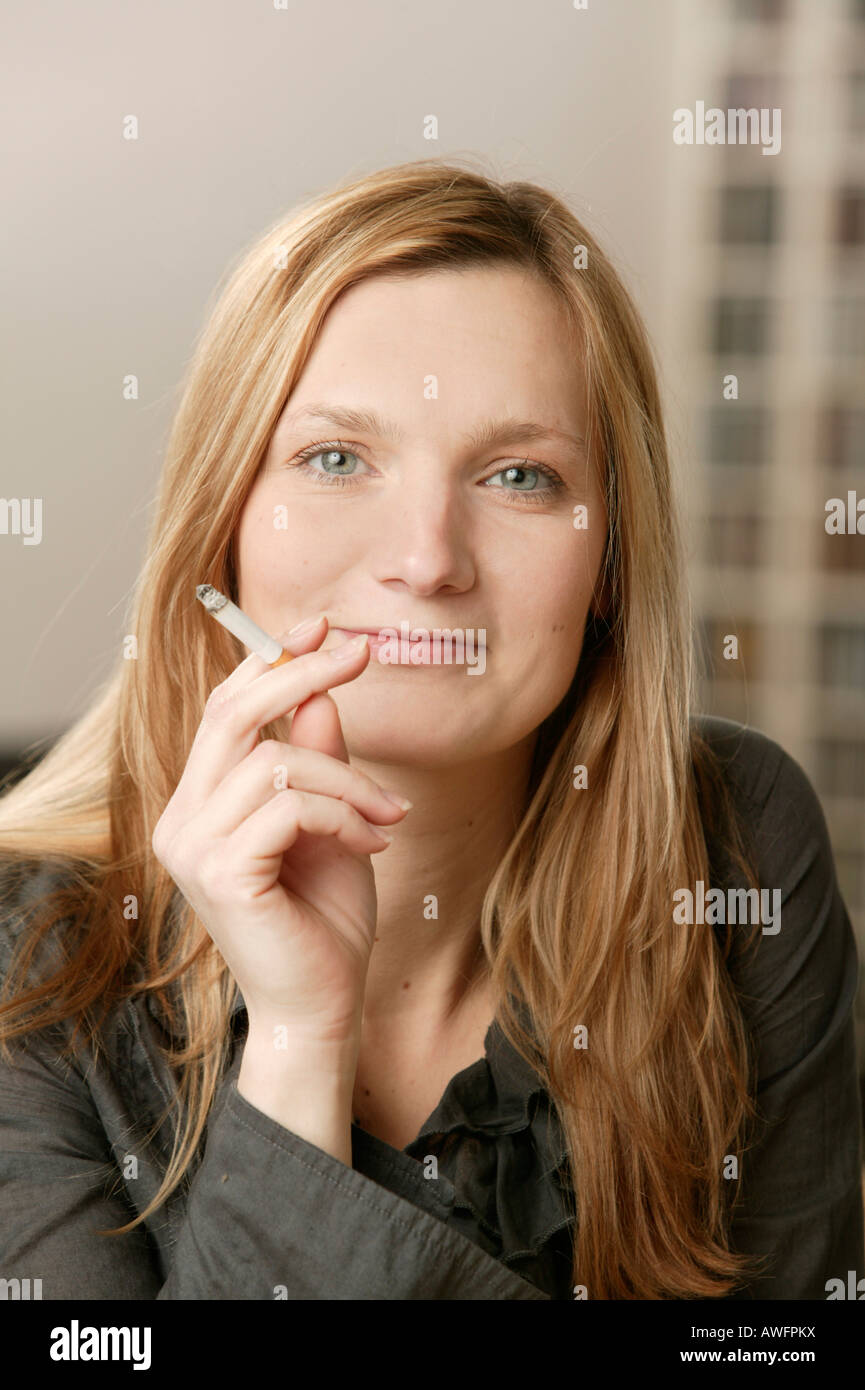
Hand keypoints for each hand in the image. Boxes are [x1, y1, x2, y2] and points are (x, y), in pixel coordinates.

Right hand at [151, 617, 409, 1049]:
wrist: (324, 1006)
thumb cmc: (325, 919)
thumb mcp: (332, 822)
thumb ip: (316, 760)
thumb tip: (318, 691)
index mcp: (199, 805)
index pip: (222, 711)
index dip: (270, 661)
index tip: (324, 628)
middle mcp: (182, 821)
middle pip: (231, 714)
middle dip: (301, 672)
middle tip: (362, 652)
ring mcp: (193, 848)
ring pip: (276, 763)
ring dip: (350, 781)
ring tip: (389, 814)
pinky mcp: (221, 874)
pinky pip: (291, 806)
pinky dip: (345, 814)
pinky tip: (373, 840)